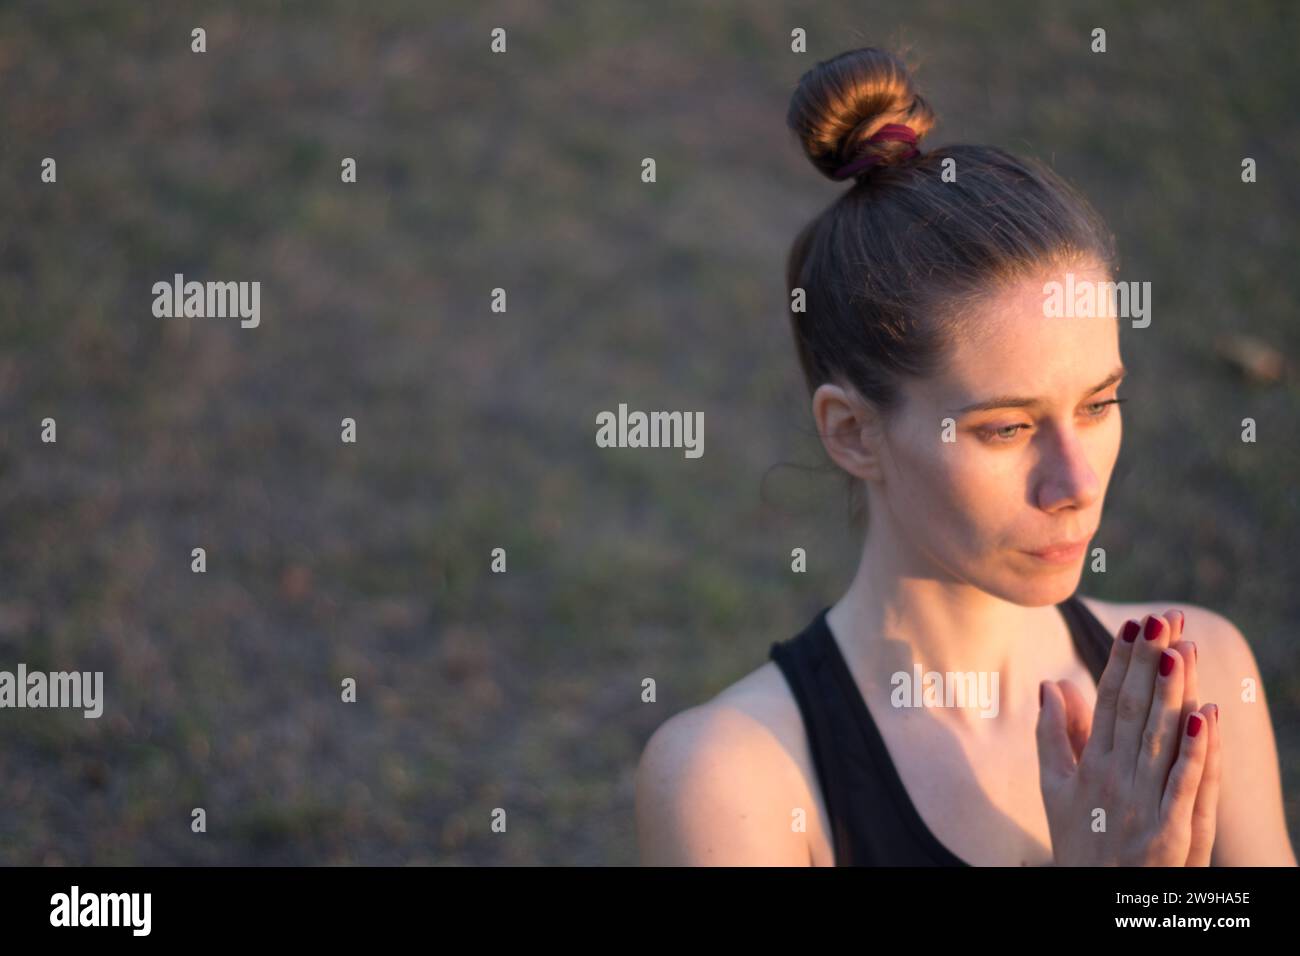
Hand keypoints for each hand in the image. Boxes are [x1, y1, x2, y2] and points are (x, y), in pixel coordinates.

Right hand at [1037, 610, 1220, 864]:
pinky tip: (1208, 714)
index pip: (1107, 701)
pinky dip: (1198, 749)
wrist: (1098, 905)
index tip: (1135, 626)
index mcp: (1087, 765)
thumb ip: (1052, 735)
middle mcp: (1113, 779)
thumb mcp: (1054, 790)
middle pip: (1135, 710)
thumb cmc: (1079, 843)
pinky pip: (1187, 785)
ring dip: (1174, 691)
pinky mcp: (1170, 834)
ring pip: (1161, 737)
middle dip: (1150, 662)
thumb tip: (1049, 683)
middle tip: (1163, 619)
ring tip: (1182, 649)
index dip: (1122, 662)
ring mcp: (1142, 805)